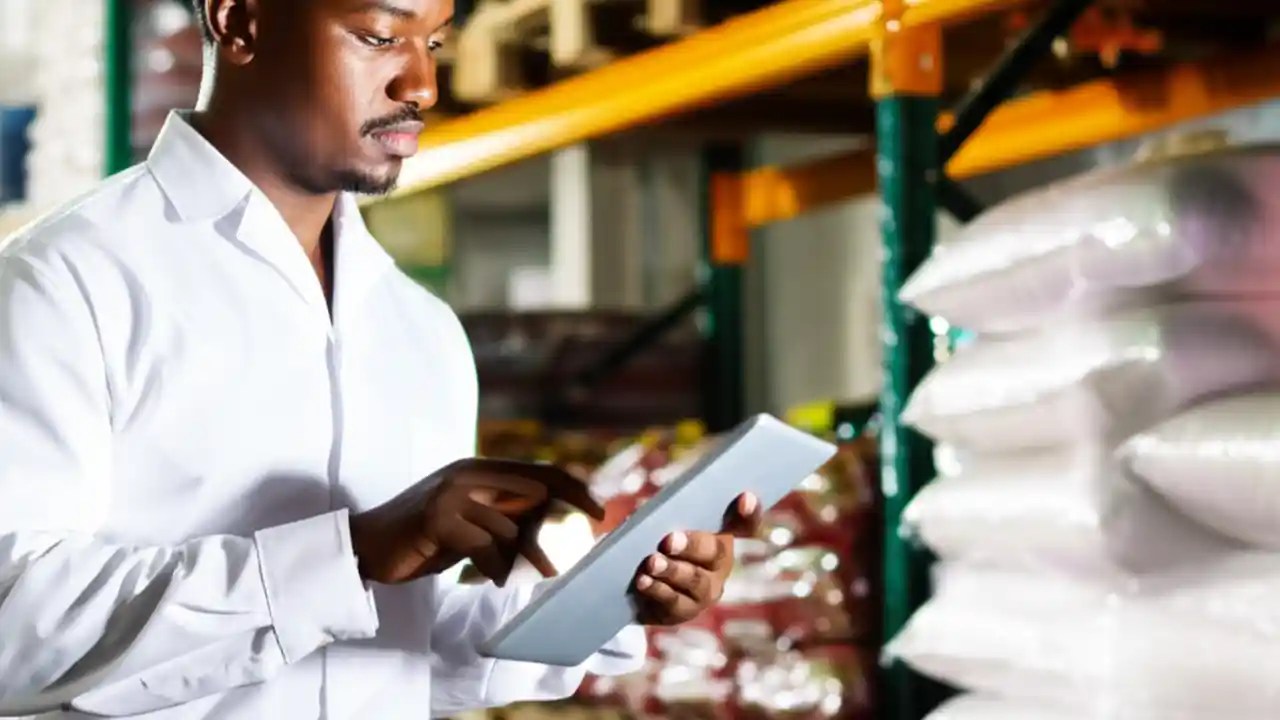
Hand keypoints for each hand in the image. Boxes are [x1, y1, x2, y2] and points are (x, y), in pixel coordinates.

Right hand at [349, 458, 604, 585]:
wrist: (365, 546)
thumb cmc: (422, 539)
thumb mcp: (468, 520)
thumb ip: (501, 514)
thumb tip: (546, 522)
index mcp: (479, 470)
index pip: (541, 471)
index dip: (574, 489)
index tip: (599, 512)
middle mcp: (469, 473)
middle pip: (534, 497)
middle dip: (550, 535)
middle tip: (560, 566)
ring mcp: (452, 493)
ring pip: (510, 528)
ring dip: (517, 560)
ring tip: (520, 576)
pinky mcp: (438, 518)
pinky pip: (485, 545)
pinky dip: (494, 567)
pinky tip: (492, 578)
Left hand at [633, 492, 762, 624]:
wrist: (637, 585)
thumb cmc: (655, 543)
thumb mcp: (663, 523)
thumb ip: (667, 513)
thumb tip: (652, 511)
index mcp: (721, 535)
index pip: (745, 523)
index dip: (750, 512)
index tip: (745, 497)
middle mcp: (720, 565)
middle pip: (715, 553)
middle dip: (692, 545)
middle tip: (669, 540)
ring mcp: (706, 591)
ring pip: (695, 580)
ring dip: (672, 571)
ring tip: (652, 562)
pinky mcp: (684, 611)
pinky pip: (674, 602)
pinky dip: (657, 590)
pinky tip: (643, 581)